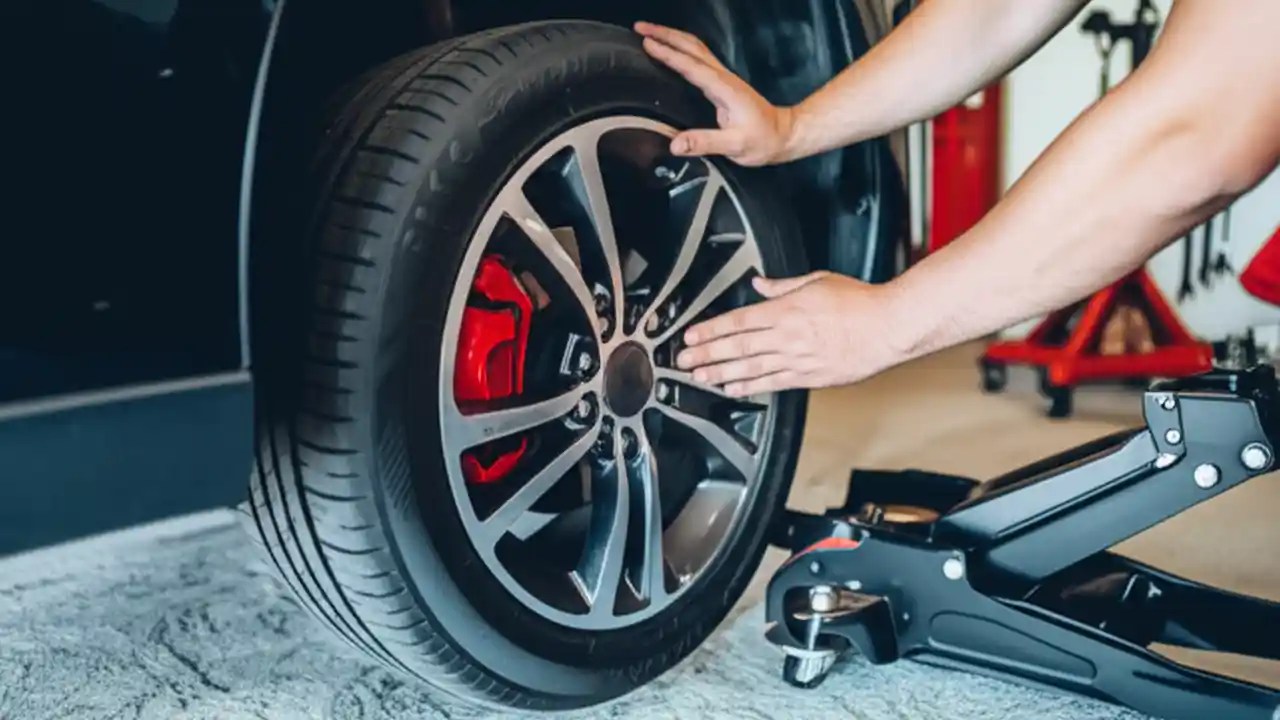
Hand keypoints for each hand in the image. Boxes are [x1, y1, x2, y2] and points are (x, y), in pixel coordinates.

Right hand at [635, 21, 796, 165]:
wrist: (783, 135)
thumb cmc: (763, 140)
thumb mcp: (735, 146)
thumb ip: (705, 142)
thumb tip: (676, 144)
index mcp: (723, 88)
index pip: (690, 66)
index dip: (668, 54)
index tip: (647, 43)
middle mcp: (723, 77)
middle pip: (691, 47)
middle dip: (665, 35)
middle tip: (640, 28)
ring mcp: (723, 77)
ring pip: (695, 48)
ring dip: (672, 37)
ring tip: (649, 33)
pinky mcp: (722, 82)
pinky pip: (698, 57)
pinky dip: (681, 48)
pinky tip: (671, 49)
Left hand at [676, 272, 909, 395]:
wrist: (888, 327)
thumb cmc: (859, 303)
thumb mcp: (817, 281)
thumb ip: (782, 285)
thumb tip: (759, 284)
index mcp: (787, 310)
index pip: (738, 320)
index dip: (711, 330)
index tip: (691, 337)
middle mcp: (788, 336)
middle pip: (737, 347)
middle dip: (706, 355)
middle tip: (684, 362)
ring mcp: (798, 359)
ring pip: (750, 368)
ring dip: (721, 373)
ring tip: (701, 378)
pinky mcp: (810, 376)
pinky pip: (773, 383)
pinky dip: (750, 387)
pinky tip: (733, 388)